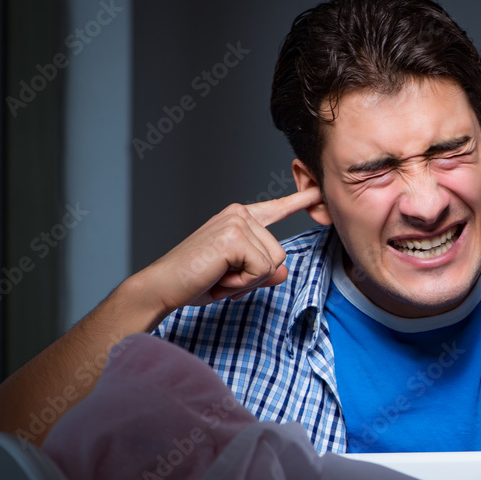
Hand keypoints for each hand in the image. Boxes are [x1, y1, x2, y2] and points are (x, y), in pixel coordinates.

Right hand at [141, 188, 322, 311]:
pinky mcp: (235, 236)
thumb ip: (264, 272)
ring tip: (219, 275)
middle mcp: (239, 214)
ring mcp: (237, 222)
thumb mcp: (238, 278)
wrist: (162, 287)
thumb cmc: (195, 280)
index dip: (300, 201)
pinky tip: (219, 277)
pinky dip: (242, 283)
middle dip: (254, 276)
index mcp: (240, 219)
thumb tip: (284, 272)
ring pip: (273, 263)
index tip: (318, 192)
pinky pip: (261, 270)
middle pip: (279, 254)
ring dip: (247, 280)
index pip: (276, 209)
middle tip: (222, 276)